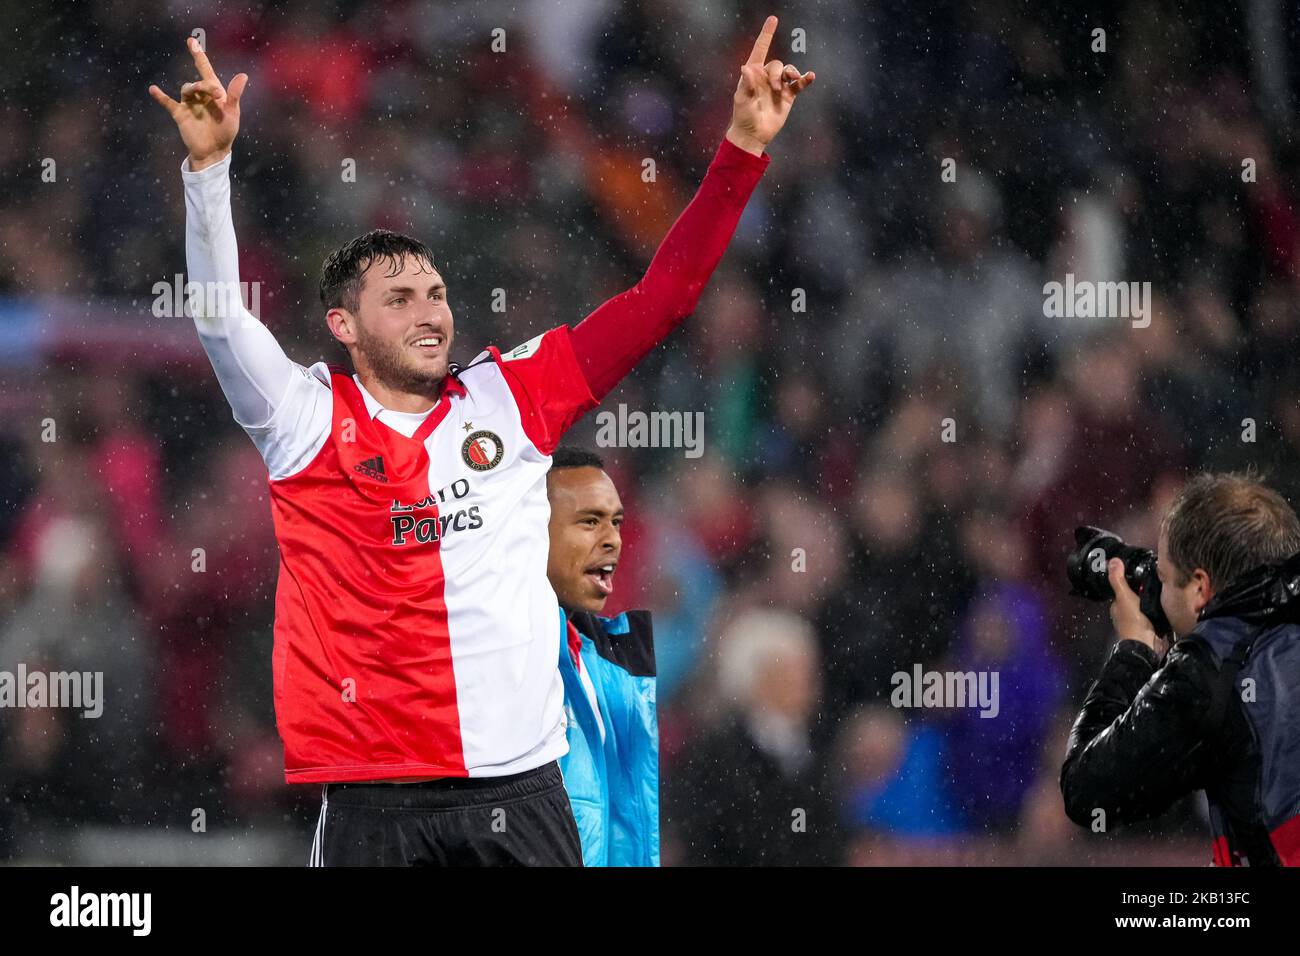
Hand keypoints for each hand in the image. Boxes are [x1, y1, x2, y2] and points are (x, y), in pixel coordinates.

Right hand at [149, 38, 248, 170]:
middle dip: (205, 84)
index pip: (206, 70)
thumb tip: (243, 75)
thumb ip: (235, 94)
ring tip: (199, 92)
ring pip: (187, 89)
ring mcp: (189, 104)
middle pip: (198, 82)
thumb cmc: (226, 132)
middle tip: (216, 93)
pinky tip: (153, 89)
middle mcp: (200, 96)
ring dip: (193, 89)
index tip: (192, 41)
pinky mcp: (180, 114)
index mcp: (214, 93)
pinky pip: (168, 103)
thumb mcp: (233, 113)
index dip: (199, 56)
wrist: (214, 151)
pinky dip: (161, 97)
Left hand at [726, 15, 814, 155]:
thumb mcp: (742, 100)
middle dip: (777, 74)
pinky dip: (805, 79)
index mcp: (753, 73)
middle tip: (775, 89)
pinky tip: (810, 76)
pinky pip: (798, 84)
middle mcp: (766, 76)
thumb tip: (746, 67)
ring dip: (790, 75)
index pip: (760, 49)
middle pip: (777, 64)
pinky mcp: (788, 96)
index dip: (767, 34)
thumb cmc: (743, 116)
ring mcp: (778, 85)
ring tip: (786, 87)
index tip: (773, 19)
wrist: (754, 134)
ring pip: (789, 71)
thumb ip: (746, 84)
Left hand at [1107, 558, 1166, 656]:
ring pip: (1145, 605)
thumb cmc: (1132, 621)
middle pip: (1135, 597)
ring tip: (1163, 590)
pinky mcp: (1150, 626)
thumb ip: (1118, 579)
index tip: (1141, 573)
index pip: (1123, 589)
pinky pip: (1154, 614)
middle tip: (1156, 581)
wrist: (1145, 644)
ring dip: (1152, 600)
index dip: (1130, 581)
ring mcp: (1138, 621)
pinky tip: (1166, 604)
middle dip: (1143, 591)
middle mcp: (1126, 613)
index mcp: (1117, 605)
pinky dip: (1159, 609)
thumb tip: (1113, 561)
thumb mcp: (1124, 596)